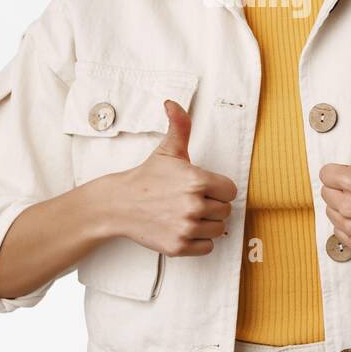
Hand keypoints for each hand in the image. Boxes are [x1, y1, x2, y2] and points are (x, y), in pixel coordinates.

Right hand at [110, 98, 237, 256]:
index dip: (218, 189)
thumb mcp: (167, 150)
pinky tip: (184, 228)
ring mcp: (186, 228)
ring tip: (187, 214)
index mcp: (197, 180)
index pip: (230, 190)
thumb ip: (179, 125)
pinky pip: (207, 247)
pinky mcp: (178, 246)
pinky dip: (198, 241)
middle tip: (192, 201)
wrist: (120, 204)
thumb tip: (172, 103)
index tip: (204, 188)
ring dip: (207, 224)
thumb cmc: (147, 177)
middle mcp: (194, 206)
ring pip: (218, 230)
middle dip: (212, 206)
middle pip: (225, 211)